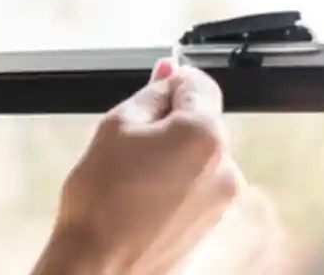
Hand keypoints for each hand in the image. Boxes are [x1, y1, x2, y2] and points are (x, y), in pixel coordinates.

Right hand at [32, 61, 242, 274]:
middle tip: (129, 147)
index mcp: (205, 135)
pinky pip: (198, 185)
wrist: (97, 267)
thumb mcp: (117, 125)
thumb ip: (152, 93)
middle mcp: (226, 166)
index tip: (148, 99)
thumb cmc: (100, 198)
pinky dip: (176, 184)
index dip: (169, 84)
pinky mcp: (214, 222)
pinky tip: (145, 200)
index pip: (198, 83)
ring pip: (198, 154)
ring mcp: (223, 199)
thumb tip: (171, 68)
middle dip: (170, 124)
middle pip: (201, 120)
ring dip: (173, 155)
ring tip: (134, 180)